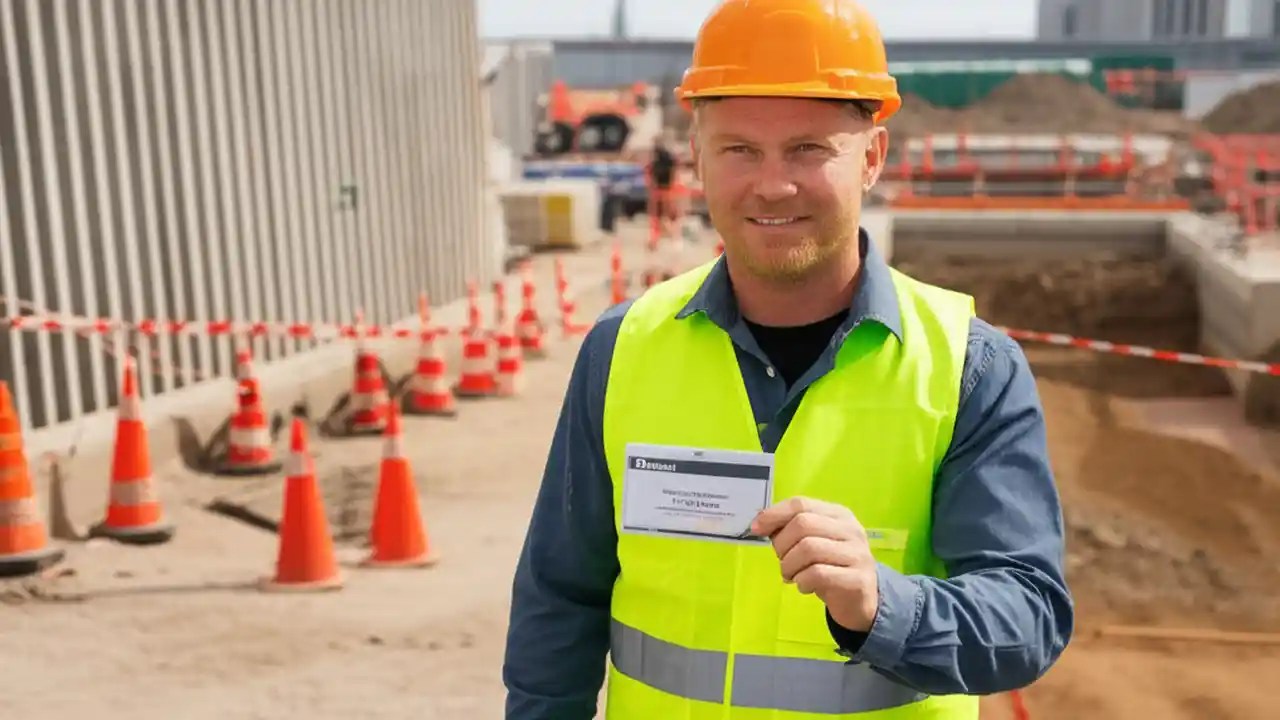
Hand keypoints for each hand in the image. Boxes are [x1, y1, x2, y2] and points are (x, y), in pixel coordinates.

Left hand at [751, 497, 879, 633]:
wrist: (861, 600)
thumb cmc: (831, 566)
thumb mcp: (813, 542)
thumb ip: (791, 530)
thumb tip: (760, 524)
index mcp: (838, 514)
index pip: (801, 504)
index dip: (774, 514)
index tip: (756, 529)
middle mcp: (851, 529)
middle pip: (803, 524)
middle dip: (782, 545)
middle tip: (783, 561)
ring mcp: (857, 554)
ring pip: (808, 548)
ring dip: (789, 566)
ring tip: (792, 576)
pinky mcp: (857, 579)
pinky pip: (817, 574)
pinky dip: (802, 581)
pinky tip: (805, 586)